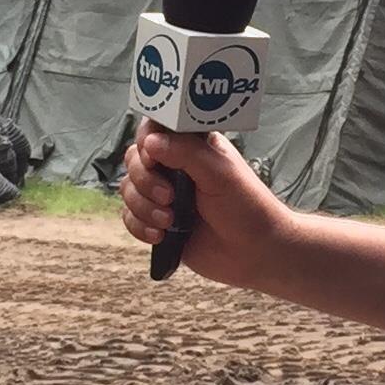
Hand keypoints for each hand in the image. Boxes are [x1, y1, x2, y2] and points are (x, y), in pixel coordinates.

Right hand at [118, 125, 286, 288]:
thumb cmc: (247, 206)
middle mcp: (174, 168)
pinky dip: (139, 227)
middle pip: (134, 161)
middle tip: (169, 197)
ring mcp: (164, 196)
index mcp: (191, 147)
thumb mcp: (220, 173)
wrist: (255, 252)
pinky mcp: (158, 222)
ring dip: (143, 207)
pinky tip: (161, 236)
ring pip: (129, 190)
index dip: (146, 144)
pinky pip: (130, 218)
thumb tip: (150, 142)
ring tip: (169, 221)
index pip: (153, 131)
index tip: (153, 159)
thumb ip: (186, 153)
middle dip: (144, 181)